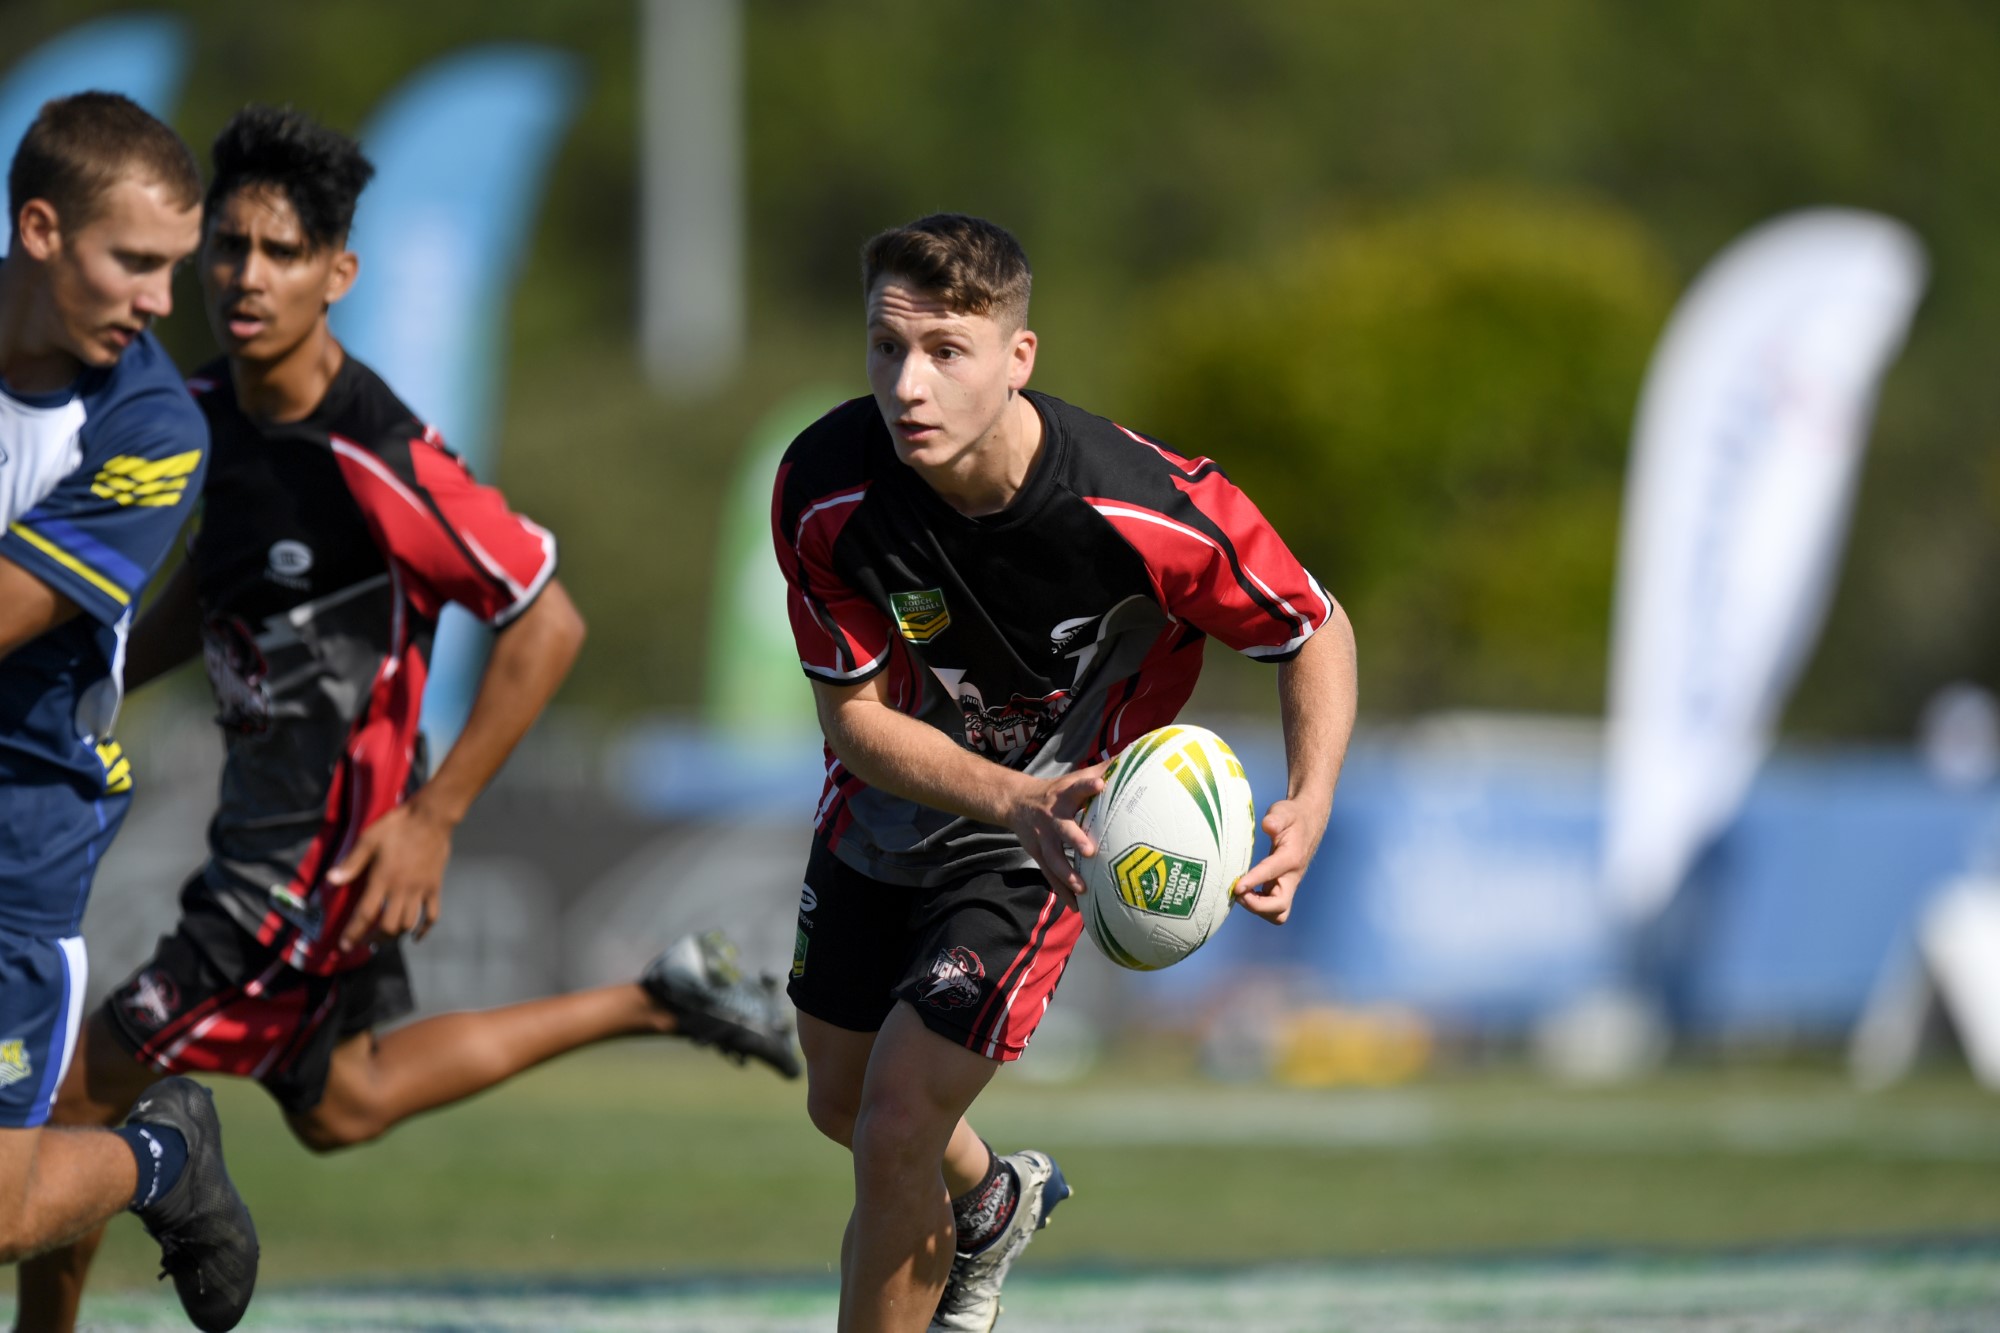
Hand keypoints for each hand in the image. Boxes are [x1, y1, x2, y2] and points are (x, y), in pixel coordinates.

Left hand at [328, 801, 455, 949]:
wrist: (431, 818)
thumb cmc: (397, 827)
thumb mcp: (368, 840)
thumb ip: (351, 863)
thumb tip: (331, 880)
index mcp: (383, 879)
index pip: (366, 914)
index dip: (353, 933)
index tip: (345, 946)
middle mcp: (402, 890)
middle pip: (388, 926)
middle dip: (374, 938)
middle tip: (364, 941)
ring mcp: (420, 890)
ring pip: (408, 924)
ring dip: (395, 936)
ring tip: (384, 937)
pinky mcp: (434, 887)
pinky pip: (432, 915)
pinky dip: (424, 930)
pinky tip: (416, 936)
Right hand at [1004, 761, 1108, 894]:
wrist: (1016, 802)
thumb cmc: (1057, 790)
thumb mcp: (1074, 777)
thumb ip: (1101, 770)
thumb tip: (1132, 757)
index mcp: (1065, 796)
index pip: (1077, 787)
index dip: (1088, 785)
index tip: (1100, 784)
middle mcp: (1053, 818)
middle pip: (1063, 829)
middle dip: (1075, 840)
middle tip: (1089, 851)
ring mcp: (1044, 839)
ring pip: (1054, 858)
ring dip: (1067, 874)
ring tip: (1083, 888)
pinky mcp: (1039, 855)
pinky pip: (1050, 875)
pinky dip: (1062, 891)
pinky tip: (1076, 906)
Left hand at [1233, 796, 1329, 924]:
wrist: (1308, 823)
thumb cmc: (1292, 817)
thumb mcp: (1284, 811)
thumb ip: (1276, 818)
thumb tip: (1268, 826)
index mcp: (1292, 858)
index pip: (1271, 873)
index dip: (1253, 881)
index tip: (1236, 887)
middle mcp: (1292, 877)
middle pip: (1280, 906)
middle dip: (1257, 906)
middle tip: (1237, 892)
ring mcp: (1288, 885)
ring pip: (1278, 914)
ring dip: (1258, 909)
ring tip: (1240, 894)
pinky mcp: (1282, 888)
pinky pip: (1272, 908)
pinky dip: (1258, 906)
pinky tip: (1245, 892)